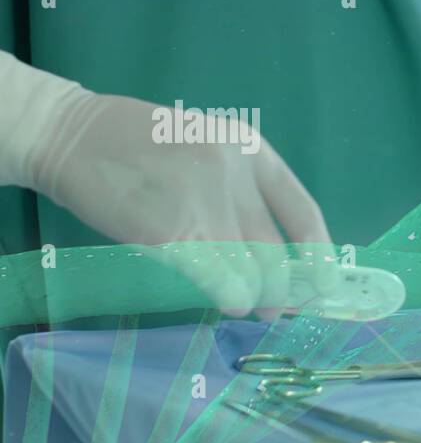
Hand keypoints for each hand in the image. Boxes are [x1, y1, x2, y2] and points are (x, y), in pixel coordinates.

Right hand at [26, 93, 332, 317]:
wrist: (70, 135)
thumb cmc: (138, 147)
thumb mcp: (207, 149)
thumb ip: (240, 192)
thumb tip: (273, 253)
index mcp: (251, 152)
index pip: (303, 211)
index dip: (321, 254)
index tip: (327, 283)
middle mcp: (236, 174)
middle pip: (276, 251)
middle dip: (283, 288)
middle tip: (276, 307)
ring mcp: (205, 203)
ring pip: (251, 271)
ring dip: (255, 298)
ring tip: (248, 305)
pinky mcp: (173, 231)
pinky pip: (219, 278)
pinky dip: (231, 296)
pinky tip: (229, 301)